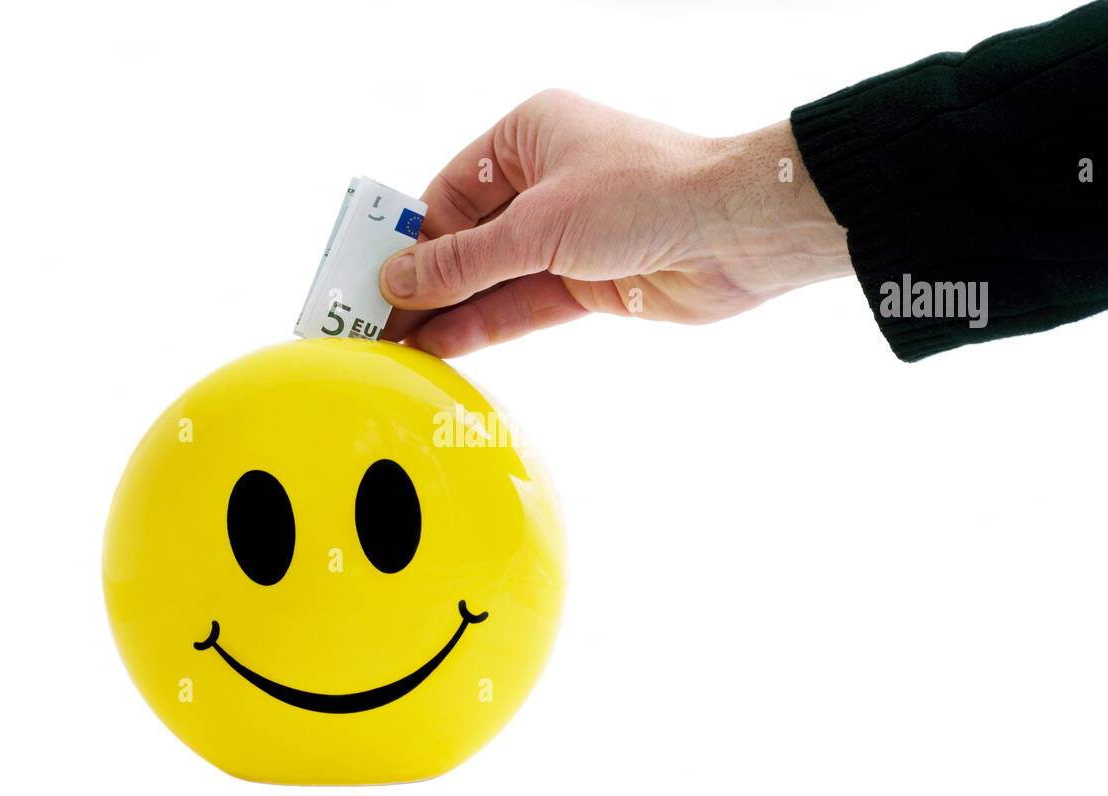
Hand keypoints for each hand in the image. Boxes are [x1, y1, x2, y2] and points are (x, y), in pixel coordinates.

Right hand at [380, 88, 852, 356]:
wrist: (739, 230)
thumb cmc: (648, 192)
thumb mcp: (539, 225)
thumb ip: (466, 262)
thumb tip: (399, 280)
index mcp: (526, 137)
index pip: (445, 193)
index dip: (405, 240)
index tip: (368, 281)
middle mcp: (543, 182)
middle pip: (465, 239)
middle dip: (423, 283)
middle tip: (374, 323)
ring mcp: (565, 234)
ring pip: (492, 278)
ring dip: (449, 312)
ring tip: (397, 347)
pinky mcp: (587, 279)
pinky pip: (523, 304)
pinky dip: (486, 325)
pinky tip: (443, 347)